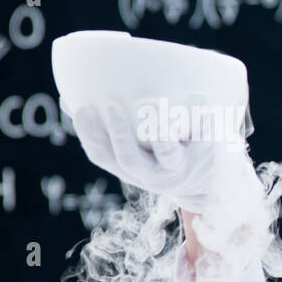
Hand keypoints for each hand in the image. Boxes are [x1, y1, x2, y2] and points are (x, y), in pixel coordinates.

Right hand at [70, 102, 251, 212]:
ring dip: (157, 131)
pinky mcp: (208, 154)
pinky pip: (205, 136)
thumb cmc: (164, 158)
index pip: (103, 157)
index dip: (90, 134)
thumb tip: (69, 99)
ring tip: (150, 102)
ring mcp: (183, 166)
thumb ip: (108, 130)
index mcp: (133, 170)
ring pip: (168, 154)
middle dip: (118, 134)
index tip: (82, 108)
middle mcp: (155, 174)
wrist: (212, 186)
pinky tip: (198, 95)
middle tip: (110, 104)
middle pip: (131, 160)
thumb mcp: (138, 153)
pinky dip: (202, 117)